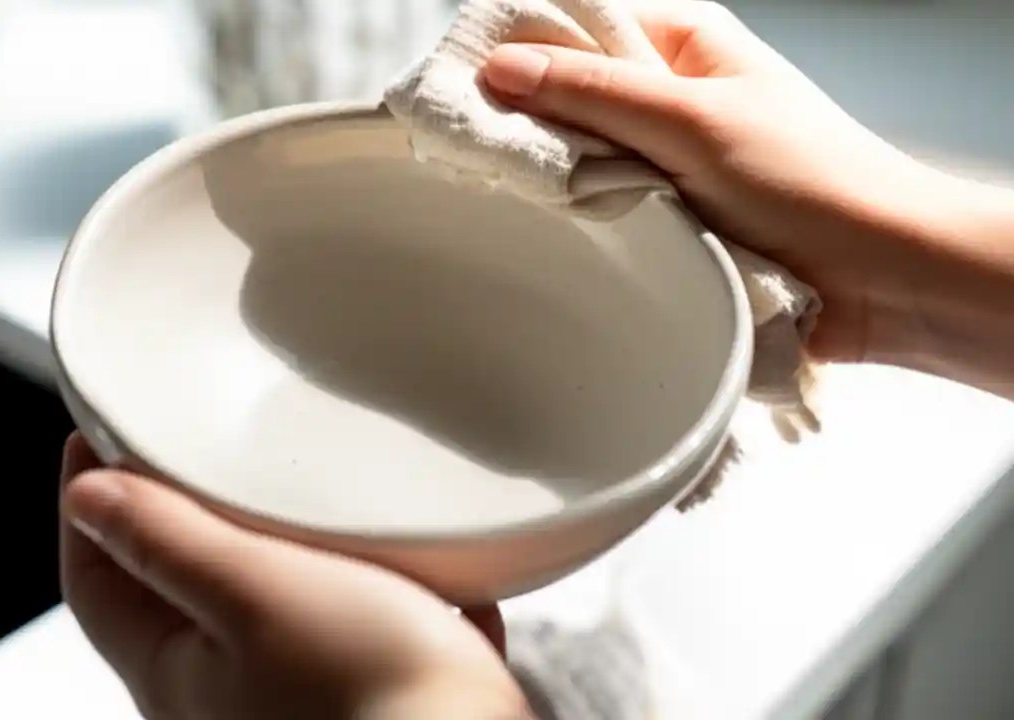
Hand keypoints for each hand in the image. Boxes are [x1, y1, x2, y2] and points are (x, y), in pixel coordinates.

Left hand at [59, 433, 531, 719]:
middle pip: (177, 585)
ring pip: (274, 597)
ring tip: (312, 487)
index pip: (93, 578)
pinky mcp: (370, 688)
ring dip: (289, 542)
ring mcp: (297, 693)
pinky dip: (380, 582)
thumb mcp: (250, 589)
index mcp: (174, 673)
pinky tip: (413, 560)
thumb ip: (165, 539)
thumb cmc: (362, 688)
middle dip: (186, 513)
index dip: (88, 500)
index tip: (99, 434)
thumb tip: (88, 497)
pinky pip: (361, 619)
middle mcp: (225, 694)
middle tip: (197, 447)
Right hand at [480, 0, 964, 365]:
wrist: (882, 277)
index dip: (524, 48)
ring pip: (585, 155)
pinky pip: (607, 208)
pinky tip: (563, 232)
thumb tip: (502, 67)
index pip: (581, 24)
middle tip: (489, 150)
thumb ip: (595, 93)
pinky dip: (586, 219)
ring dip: (562, 178)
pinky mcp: (671, 217)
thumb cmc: (812, 181)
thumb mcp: (693, 121)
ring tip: (530, 197)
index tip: (469, 83)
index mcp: (686, 43)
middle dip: (534, 120)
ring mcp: (670, 158)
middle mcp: (674, 94)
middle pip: (573, 92)